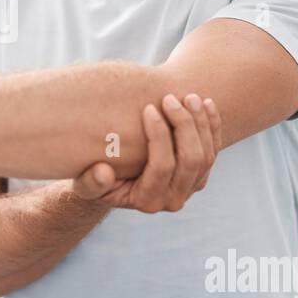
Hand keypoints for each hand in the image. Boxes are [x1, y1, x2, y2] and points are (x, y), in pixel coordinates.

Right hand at [70, 93, 220, 212]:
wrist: (113, 181)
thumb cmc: (94, 176)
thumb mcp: (83, 182)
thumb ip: (91, 182)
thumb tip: (104, 173)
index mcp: (148, 201)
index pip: (162, 167)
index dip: (159, 136)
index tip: (148, 108)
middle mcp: (173, 199)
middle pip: (191, 160)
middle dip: (184, 126)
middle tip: (170, 99)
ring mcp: (190, 188)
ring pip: (207, 155)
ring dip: (200, 123)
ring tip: (189, 96)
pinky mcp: (200, 175)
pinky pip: (214, 150)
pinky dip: (213, 126)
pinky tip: (207, 104)